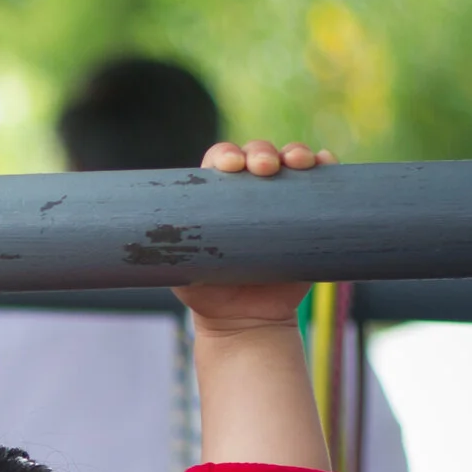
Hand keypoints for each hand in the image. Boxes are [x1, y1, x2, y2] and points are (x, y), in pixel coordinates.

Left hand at [174, 139, 336, 332]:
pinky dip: (327, 165)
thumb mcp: (182, 271)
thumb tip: (144, 240)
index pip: (220, 162)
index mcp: (217, 196)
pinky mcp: (311, 213)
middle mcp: (251, 191)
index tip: (230, 167)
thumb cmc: (208, 293)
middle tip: (263, 168)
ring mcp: (283, 198)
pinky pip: (322, 183)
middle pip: (256, 154)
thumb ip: (169, 253)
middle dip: (261, 152)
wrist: (247, 319)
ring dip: (295, 152)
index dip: (225, 156)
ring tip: (299, 163)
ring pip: (290, 161)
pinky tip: (327, 163)